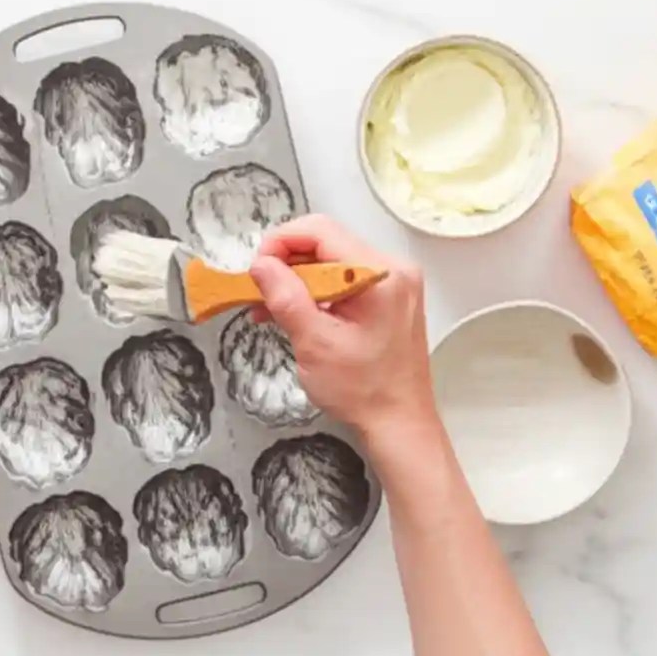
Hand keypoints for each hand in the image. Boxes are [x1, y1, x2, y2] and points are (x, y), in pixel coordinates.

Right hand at [248, 214, 436, 437]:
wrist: (400, 424)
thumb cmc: (364, 391)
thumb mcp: (315, 343)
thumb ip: (285, 297)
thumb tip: (261, 265)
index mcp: (380, 274)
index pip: (321, 231)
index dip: (280, 242)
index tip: (257, 269)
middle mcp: (393, 270)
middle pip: (326, 244)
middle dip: (286, 265)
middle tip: (257, 292)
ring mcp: (393, 284)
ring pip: (332, 263)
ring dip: (298, 281)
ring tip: (268, 308)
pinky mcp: (388, 299)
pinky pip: (344, 282)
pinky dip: (317, 294)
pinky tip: (294, 314)